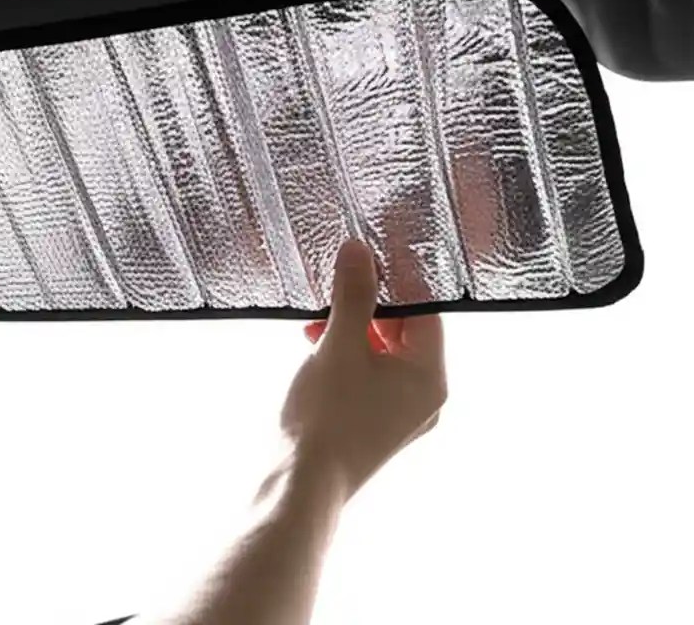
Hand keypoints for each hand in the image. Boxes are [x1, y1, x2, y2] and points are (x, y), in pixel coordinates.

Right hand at [281, 239, 447, 498]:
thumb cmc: (328, 417)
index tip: (370, 257)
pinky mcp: (375, 426)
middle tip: (334, 290)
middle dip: (366, 309)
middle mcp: (425, 398)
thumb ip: (353, 295)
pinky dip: (347, 360)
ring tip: (316, 325)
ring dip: (352, 334)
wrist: (303, 482)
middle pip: (404, 334)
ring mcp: (401, 416)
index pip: (424, 313)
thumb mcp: (339, 345)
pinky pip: (370, 379)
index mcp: (431, 378)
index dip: (397, 282)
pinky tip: (316, 351)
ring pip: (383, 357)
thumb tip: (359, 251)